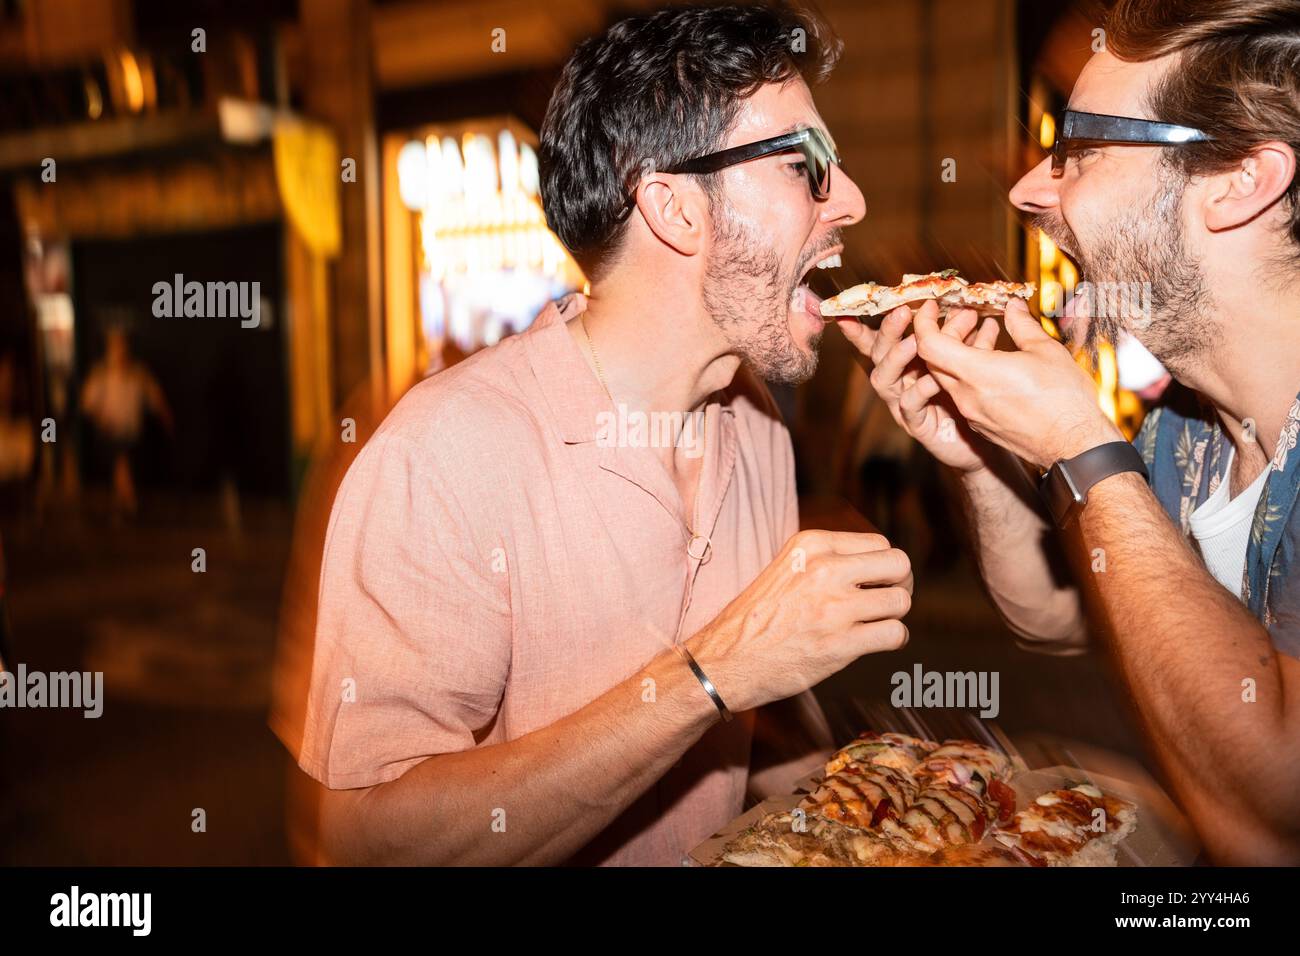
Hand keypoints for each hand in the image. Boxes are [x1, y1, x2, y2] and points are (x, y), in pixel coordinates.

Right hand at [687, 530, 911, 712]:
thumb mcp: (787, 568)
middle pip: (899, 565)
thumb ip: (826, 560)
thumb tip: (879, 566)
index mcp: (811, 544)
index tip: (873, 584)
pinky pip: (895, 634)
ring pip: (901, 601)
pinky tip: (879, 643)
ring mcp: (833, 607)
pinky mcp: (839, 644)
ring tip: (877, 625)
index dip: (883, 567)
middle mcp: (825, 569)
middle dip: (900, 585)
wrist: (724, 660)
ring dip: (894, 616)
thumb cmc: (756, 618)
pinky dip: (895, 640)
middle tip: (886, 602)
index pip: (879, 545)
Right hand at [838, 300, 999, 473]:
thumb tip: (964, 309)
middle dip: (888, 332)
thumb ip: (959, 338)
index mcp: (904, 364)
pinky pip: (909, 405)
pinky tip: (934, 377)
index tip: (848, 312)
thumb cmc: (969, 398)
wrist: (983, 443)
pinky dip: (920, 388)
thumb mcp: (965, 360)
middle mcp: (897, 383)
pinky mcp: (916, 425)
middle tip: (903, 311)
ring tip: (913, 341)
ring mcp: (902, 405)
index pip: (877, 342)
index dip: (860, 329)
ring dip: (896, 357)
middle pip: (878, 355)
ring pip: (884, 379)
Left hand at [913, 297, 1122, 468]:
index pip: (929, 346)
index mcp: (977, 374)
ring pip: (949, 378)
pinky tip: (991, 364)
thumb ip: (1022, 326)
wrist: (1075, 447)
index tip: (932, 307)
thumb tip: (1013, 307)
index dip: (924, 323)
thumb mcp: (1045, 351)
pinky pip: (963, 395)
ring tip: (984, 334)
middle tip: (965, 317)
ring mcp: (972, 414)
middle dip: (945, 335)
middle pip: (934, 362)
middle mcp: (966, 396)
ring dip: (958, 355)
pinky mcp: (981, 425)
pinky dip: (968, 375)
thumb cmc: (1064, 399)